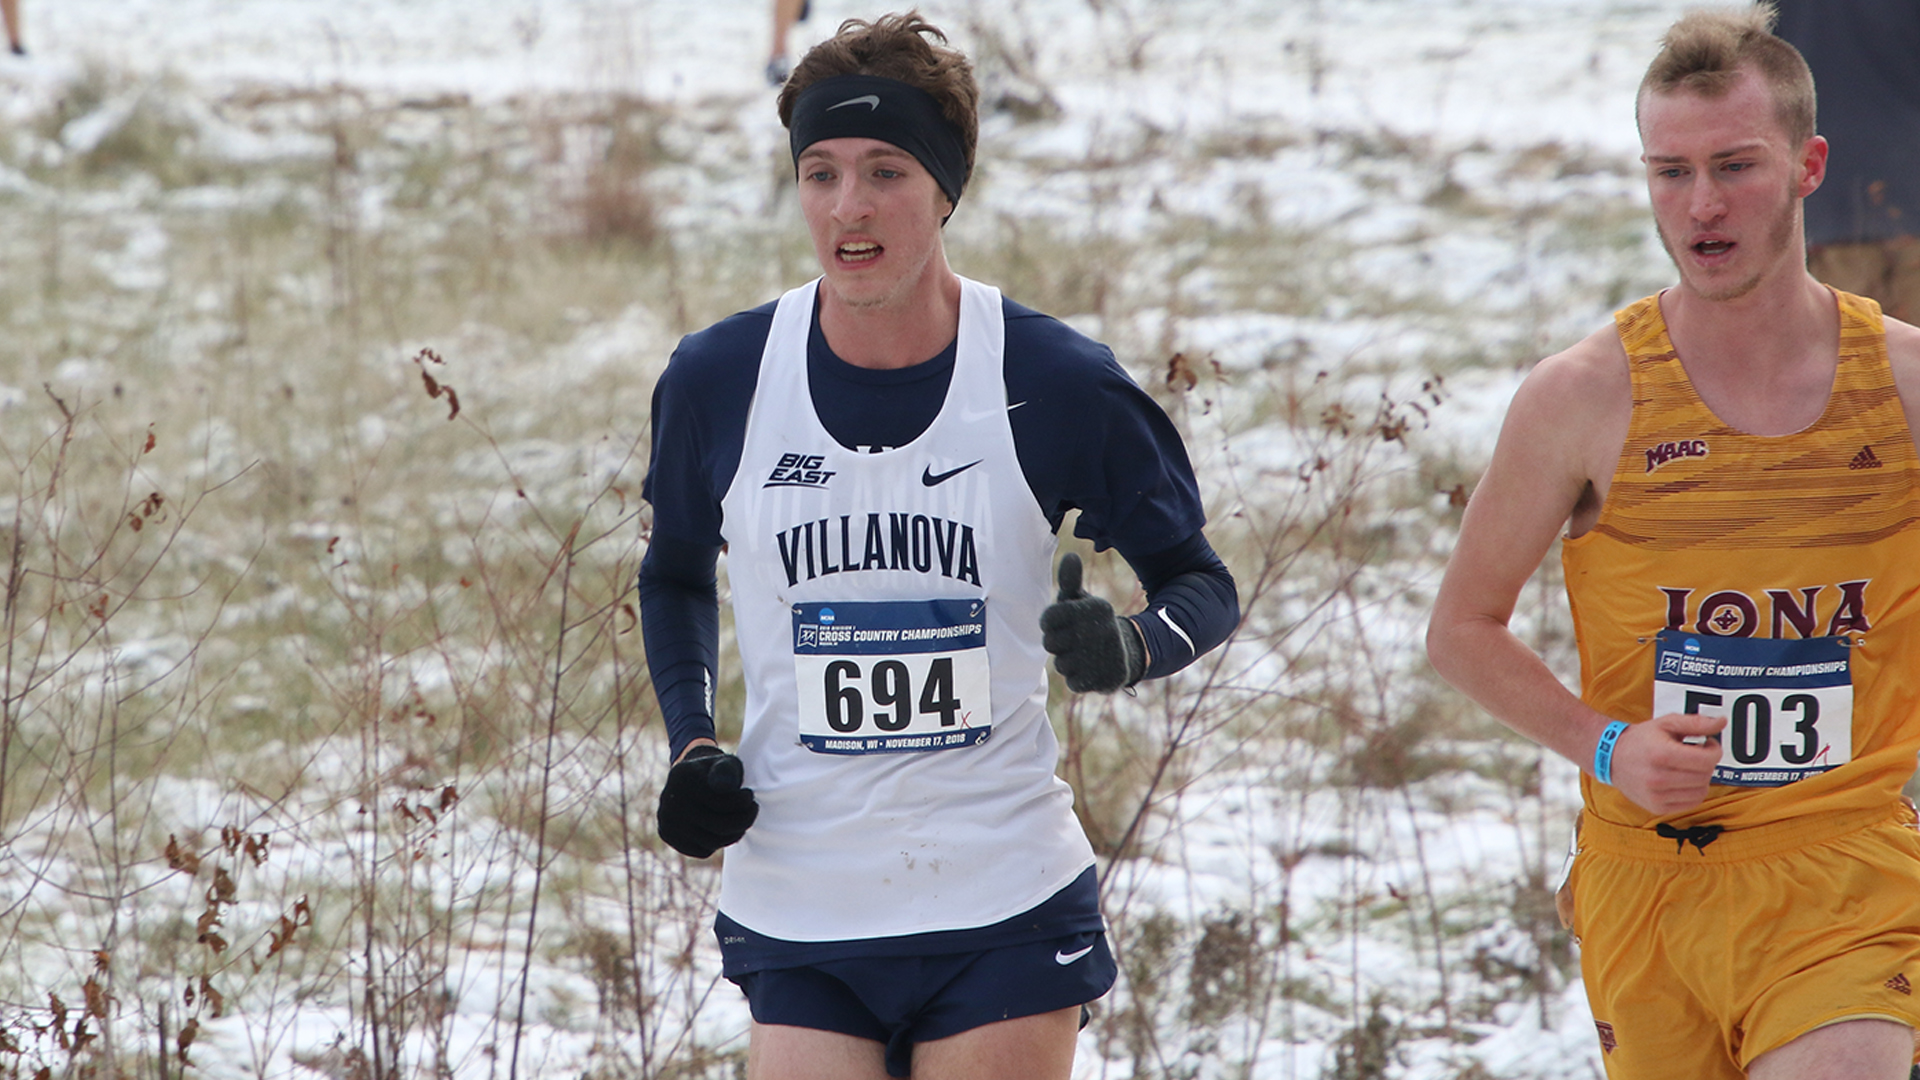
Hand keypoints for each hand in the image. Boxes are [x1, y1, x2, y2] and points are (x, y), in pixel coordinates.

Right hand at [656, 745, 758, 857]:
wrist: (689, 779)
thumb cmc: (716, 772)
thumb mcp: (726, 763)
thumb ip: (727, 770)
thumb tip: (724, 787)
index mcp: (683, 777)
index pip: (723, 802)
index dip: (744, 801)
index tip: (749, 794)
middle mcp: (669, 800)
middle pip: (719, 825)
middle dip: (744, 820)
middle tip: (753, 810)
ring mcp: (666, 819)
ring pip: (712, 841)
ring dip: (734, 833)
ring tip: (741, 820)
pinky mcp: (667, 835)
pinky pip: (702, 850)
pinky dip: (718, 843)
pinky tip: (722, 828)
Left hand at [1040, 553, 1144, 692]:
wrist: (1124, 653)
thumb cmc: (1091, 623)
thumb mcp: (1081, 600)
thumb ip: (1070, 581)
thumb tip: (1070, 555)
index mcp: (1098, 608)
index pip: (1048, 618)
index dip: (1048, 622)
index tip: (1057, 622)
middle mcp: (1104, 631)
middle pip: (1050, 643)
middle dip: (1056, 643)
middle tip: (1072, 640)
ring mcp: (1107, 657)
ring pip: (1061, 665)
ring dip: (1067, 662)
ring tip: (1083, 655)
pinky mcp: (1106, 680)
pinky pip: (1072, 683)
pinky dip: (1077, 679)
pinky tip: (1089, 670)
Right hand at [1605, 712, 1725, 815]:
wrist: (1611, 757)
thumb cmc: (1642, 739)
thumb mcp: (1667, 723)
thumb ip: (1696, 723)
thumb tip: (1722, 722)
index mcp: (1661, 754)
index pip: (1706, 760)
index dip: (1713, 750)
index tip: (1706, 744)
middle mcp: (1658, 778)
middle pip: (1705, 776)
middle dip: (1706, 763)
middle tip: (1694, 754)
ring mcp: (1656, 795)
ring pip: (1701, 792)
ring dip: (1700, 779)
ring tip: (1687, 768)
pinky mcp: (1657, 807)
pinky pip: (1690, 803)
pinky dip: (1691, 792)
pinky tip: (1681, 780)